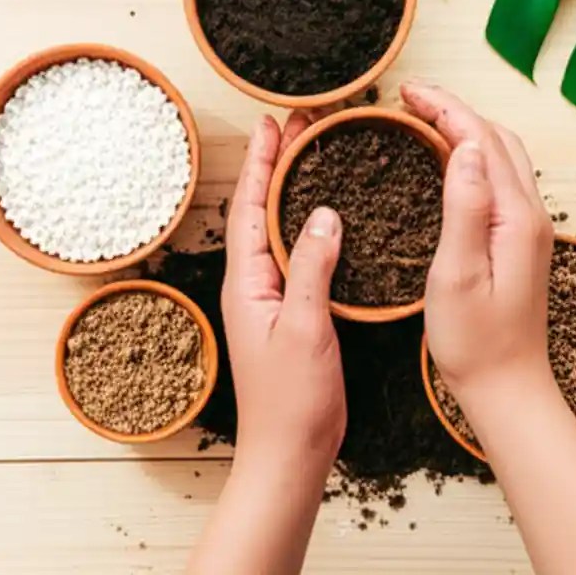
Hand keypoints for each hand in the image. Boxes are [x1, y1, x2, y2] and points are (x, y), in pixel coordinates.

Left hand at [191, 114, 345, 574]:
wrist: (289, 452)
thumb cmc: (291, 400)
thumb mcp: (304, 328)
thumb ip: (311, 268)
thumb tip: (324, 213)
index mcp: (246, 282)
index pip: (247, 207)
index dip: (260, 162)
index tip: (273, 124)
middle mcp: (252, 284)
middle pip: (259, 210)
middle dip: (276, 164)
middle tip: (299, 126)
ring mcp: (270, 299)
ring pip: (278, 230)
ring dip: (292, 191)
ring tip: (312, 156)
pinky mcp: (291, 314)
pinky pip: (296, 257)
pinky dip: (309, 228)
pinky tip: (329, 219)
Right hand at [401, 82, 575, 574]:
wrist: (507, 389)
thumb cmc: (475, 342)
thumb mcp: (458, 274)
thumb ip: (465, 207)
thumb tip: (464, 148)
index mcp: (515, 217)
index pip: (481, 139)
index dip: (445, 108)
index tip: (406, 93)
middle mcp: (530, 216)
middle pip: (496, 140)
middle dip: (455, 110)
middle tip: (409, 100)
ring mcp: (529, 230)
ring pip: (501, 159)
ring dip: (465, 131)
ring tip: (423, 121)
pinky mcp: (520, 245)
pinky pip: (499, 183)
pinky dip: (472, 159)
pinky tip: (447, 166)